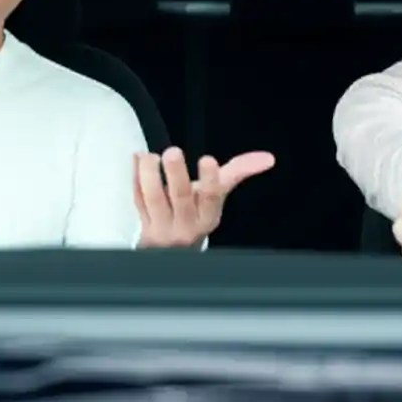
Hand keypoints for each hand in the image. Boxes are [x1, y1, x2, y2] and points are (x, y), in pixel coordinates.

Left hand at [134, 147, 274, 248]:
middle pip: (181, 198)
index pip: (212, 198)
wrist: (171, 248)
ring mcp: (161, 225)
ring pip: (154, 199)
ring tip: (150, 156)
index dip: (210, 180)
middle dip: (176, 175)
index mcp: (207, 214)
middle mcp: (186, 222)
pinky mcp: (142, 222)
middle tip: (172, 153)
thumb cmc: (195, 213)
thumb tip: (267, 158)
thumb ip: (239, 171)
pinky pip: (136, 199)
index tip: (208, 160)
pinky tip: (136, 159)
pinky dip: (134, 177)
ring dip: (150, 175)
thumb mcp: (218, 196)